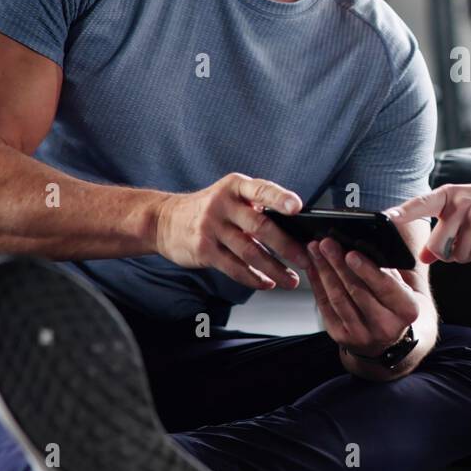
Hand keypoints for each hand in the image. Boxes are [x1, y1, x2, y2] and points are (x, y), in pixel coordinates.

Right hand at [154, 173, 312, 290]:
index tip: (297, 207)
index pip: (261, 190)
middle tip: (306, 260)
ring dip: (274, 269)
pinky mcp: (203, 249)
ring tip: (291, 280)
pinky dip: (254, 278)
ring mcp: (211, 227)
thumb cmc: (209, 209)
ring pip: (250, 252)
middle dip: (287, 246)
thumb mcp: (230, 196)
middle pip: (260, 227)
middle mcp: (222, 204)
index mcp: (235, 187)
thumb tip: (294, 228)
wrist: (164, 221)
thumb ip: (256, 206)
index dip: (280, 198)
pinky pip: (234, 267)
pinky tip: (267, 283)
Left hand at [305, 237, 421, 357]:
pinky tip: (313, 267)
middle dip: (339, 264)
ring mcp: (362, 335)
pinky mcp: (342, 337)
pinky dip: (318, 284)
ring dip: (324, 271)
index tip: (351, 253)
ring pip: (338, 299)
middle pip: (357, 291)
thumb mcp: (405, 287)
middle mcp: (385, 326)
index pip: (385, 287)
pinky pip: (326, 307)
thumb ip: (389, 268)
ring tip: (316, 251)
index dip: (366, 270)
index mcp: (407, 310)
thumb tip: (365, 243)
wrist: (388, 339)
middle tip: (327, 244)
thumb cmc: (396, 304)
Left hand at [385, 179, 470, 265]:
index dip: (402, 213)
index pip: (420, 204)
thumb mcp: (465, 214)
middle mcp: (459, 201)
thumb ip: (442, 233)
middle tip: (469, 245)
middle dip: (452, 256)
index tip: (385, 219)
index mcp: (448, 195)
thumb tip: (423, 257)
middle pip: (439, 247)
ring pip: (462, 255)